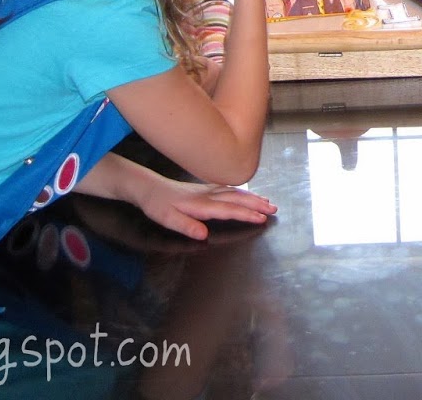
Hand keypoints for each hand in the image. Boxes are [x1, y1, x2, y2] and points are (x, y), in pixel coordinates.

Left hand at [134, 171, 277, 241]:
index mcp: (200, 204)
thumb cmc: (157, 205)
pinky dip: (241, 192)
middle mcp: (207, 195)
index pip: (228, 210)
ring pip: (234, 192)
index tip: (262, 218)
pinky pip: (228, 189)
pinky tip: (247, 194)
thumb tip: (203, 234)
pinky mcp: (204, 189)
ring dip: (252, 197)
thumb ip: (186, 225)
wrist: (148, 187)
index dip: (245, 214)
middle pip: (236, 199)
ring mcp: (207, 190)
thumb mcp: (166, 219)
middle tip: (274, 209)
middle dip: (256, 204)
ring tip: (267, 202)